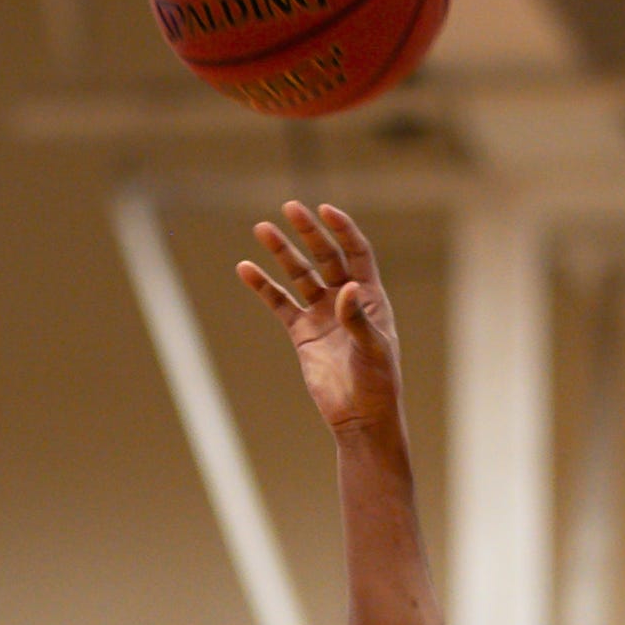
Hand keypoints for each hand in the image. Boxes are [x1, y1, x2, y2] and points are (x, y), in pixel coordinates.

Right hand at [237, 201, 401, 435]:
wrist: (359, 417)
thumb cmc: (378, 384)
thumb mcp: (374, 350)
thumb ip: (359, 320)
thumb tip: (346, 290)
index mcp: (370, 298)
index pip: (357, 253)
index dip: (343, 231)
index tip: (325, 211)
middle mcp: (345, 300)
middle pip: (325, 257)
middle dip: (309, 232)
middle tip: (290, 207)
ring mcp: (322, 314)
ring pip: (299, 275)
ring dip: (282, 252)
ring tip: (262, 228)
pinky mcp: (302, 333)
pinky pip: (279, 303)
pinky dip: (263, 286)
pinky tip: (246, 268)